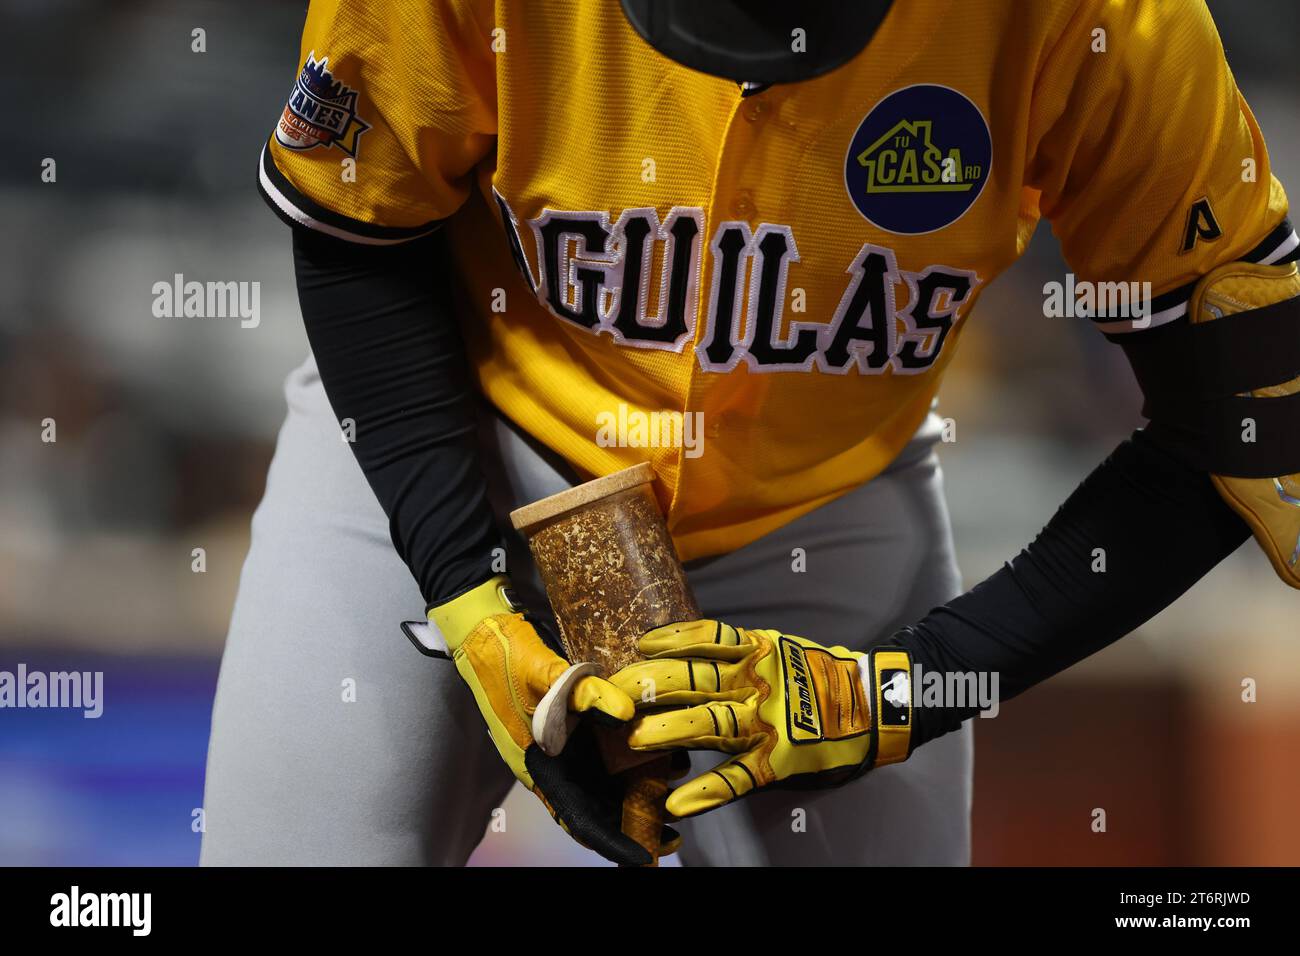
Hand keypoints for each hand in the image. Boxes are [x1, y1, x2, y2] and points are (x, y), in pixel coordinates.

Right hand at [422, 576, 678, 864]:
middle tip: (672, 832)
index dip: (612, 841)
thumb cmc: (506, 656)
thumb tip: (626, 713)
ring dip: (631, 796)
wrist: (483, 632)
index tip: (645, 857)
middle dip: (630, 825)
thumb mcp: (545, 671)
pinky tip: (650, 756)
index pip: (578, 818)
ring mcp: (556, 750)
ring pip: (598, 787)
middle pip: (594, 809)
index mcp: (538, 765)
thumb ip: (584, 691)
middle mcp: (548, 765)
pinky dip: (623, 767)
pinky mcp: (564, 732)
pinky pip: (597, 762)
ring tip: (669, 793)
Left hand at [609, 619, 913, 817]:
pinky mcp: (777, 760)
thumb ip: (738, 651)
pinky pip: (738, 776)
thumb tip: (685, 648)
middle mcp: (756, 685)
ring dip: (671, 730)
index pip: (706, 639)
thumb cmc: (821, 675)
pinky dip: (709, 790)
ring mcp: (766, 723)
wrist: (874, 704)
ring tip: (636, 737)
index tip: (639, 644)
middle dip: (653, 684)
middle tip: (616, 689)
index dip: (671, 639)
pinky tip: (679, 802)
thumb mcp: (780, 649)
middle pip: (695, 680)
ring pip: (710, 722)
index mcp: (757, 653)